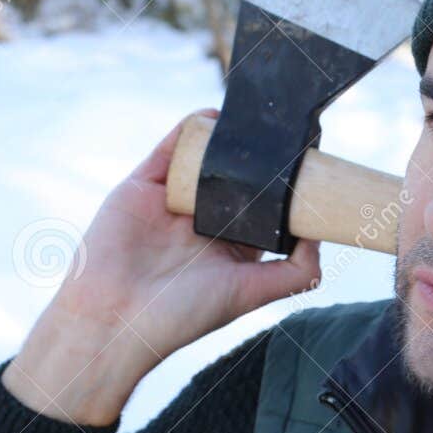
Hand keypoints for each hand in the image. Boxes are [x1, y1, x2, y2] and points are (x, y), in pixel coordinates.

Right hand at [49, 107, 320, 365]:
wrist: (113, 316)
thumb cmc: (182, 314)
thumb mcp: (251, 294)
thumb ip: (294, 272)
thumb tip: (319, 235)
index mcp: (231, 250)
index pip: (265, 211)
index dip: (286, 191)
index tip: (310, 166)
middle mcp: (203, 225)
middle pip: (237, 181)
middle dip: (258, 161)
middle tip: (285, 135)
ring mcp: (172, 203)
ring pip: (203, 160)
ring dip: (225, 141)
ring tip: (254, 121)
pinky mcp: (142, 187)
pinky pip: (167, 149)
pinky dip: (188, 129)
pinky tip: (213, 116)